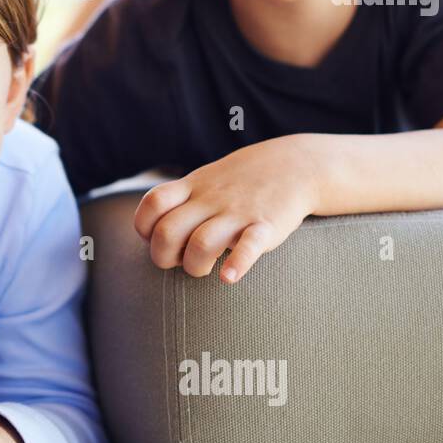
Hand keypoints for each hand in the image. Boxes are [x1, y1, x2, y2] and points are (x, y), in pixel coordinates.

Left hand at [132, 135, 318, 283]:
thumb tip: (151, 233)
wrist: (296, 165)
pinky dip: (237, 265)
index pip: (152, 204)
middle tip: (179, 261)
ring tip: (206, 269)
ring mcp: (237, 212)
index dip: (145, 228)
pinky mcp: (266, 225)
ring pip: (201, 243)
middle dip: (164, 257)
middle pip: (168, 231)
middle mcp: (210, 199)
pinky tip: (229, 277)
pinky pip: (248, 246)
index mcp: (192, 187)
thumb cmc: (241, 181)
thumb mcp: (204, 180)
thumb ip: (177, 202)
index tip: (157, 238)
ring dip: (195, 266)